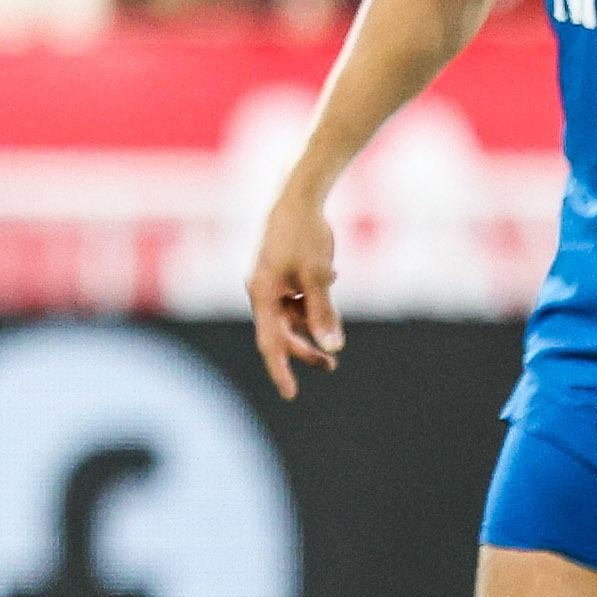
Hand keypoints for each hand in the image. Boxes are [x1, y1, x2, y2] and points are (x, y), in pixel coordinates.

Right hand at [249, 192, 343, 399]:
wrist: (298, 201)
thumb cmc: (304, 236)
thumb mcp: (318, 276)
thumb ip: (324, 313)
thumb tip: (334, 348)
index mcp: (262, 296)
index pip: (271, 343)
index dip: (281, 370)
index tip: (291, 394)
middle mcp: (262, 294)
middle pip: (280, 334)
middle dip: (303, 352)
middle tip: (330, 367)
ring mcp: (272, 285)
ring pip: (290, 318)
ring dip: (311, 329)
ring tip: (334, 343)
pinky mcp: (283, 277)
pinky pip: (296, 302)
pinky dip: (312, 307)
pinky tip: (329, 287)